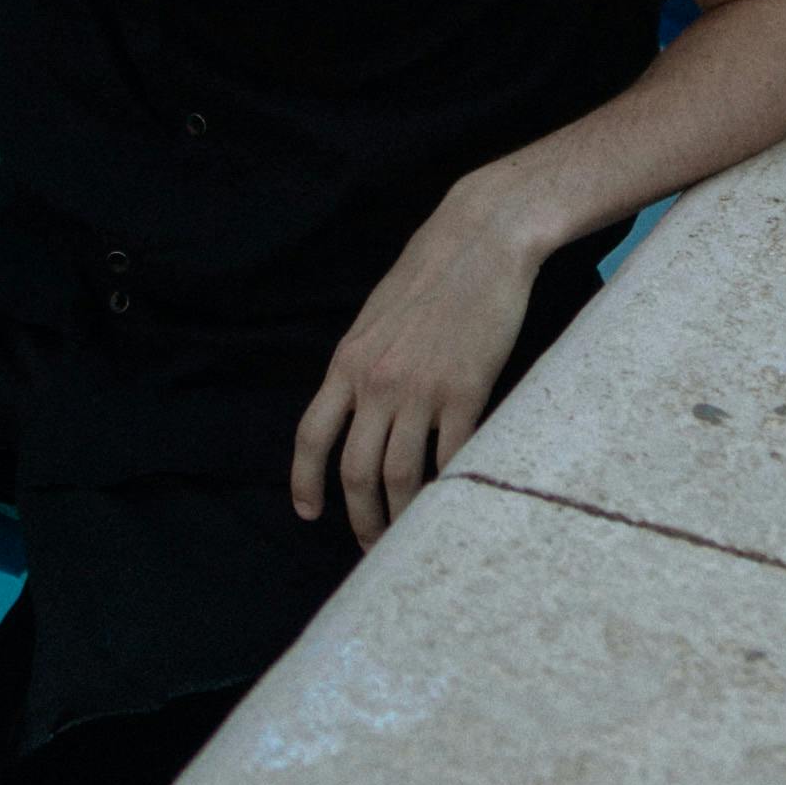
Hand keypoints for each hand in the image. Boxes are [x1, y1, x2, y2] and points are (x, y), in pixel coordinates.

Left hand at [290, 177, 543, 547]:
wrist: (480, 240)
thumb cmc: (432, 273)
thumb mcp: (376, 318)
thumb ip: (364, 365)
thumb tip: (359, 408)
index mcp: (348, 363)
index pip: (312, 435)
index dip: (304, 481)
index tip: (309, 513)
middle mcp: (377, 382)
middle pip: (355, 470)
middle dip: (360, 517)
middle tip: (372, 545)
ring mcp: (420, 389)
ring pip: (401, 475)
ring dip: (402, 515)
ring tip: (410, 535)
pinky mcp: (466, 391)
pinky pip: (451, 457)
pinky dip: (449, 488)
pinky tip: (451, 502)